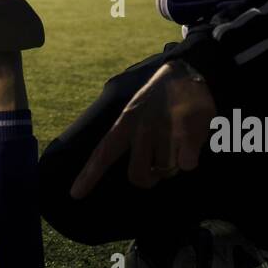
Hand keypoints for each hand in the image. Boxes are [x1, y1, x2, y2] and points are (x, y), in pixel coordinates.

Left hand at [71, 59, 216, 197]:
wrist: (186, 73)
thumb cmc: (159, 99)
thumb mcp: (134, 110)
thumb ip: (128, 137)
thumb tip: (137, 173)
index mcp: (126, 122)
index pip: (103, 152)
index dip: (90, 175)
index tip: (75, 195)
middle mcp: (142, 127)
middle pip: (138, 175)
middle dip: (150, 178)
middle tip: (159, 166)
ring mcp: (164, 130)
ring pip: (167, 170)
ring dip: (174, 162)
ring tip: (177, 138)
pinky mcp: (188, 133)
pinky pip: (187, 165)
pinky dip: (190, 158)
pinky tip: (192, 139)